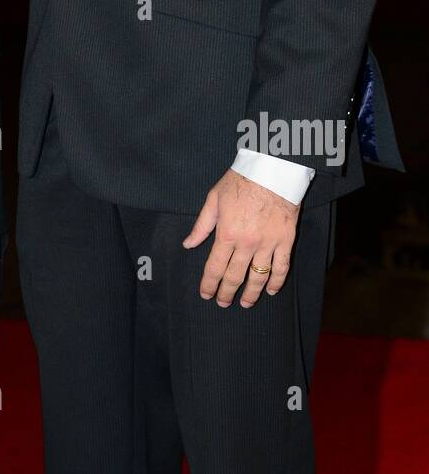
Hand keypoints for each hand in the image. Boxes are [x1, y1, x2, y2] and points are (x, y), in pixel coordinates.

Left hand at [182, 170, 298, 307]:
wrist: (272, 170)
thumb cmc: (240, 181)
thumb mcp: (214, 199)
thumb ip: (201, 225)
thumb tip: (188, 244)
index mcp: (226, 234)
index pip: (215, 267)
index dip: (209, 284)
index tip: (206, 294)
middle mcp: (247, 244)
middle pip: (235, 276)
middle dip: (226, 292)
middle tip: (223, 302)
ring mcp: (268, 244)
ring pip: (258, 277)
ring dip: (251, 294)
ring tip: (246, 303)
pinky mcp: (285, 241)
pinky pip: (281, 267)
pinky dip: (276, 282)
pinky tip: (270, 290)